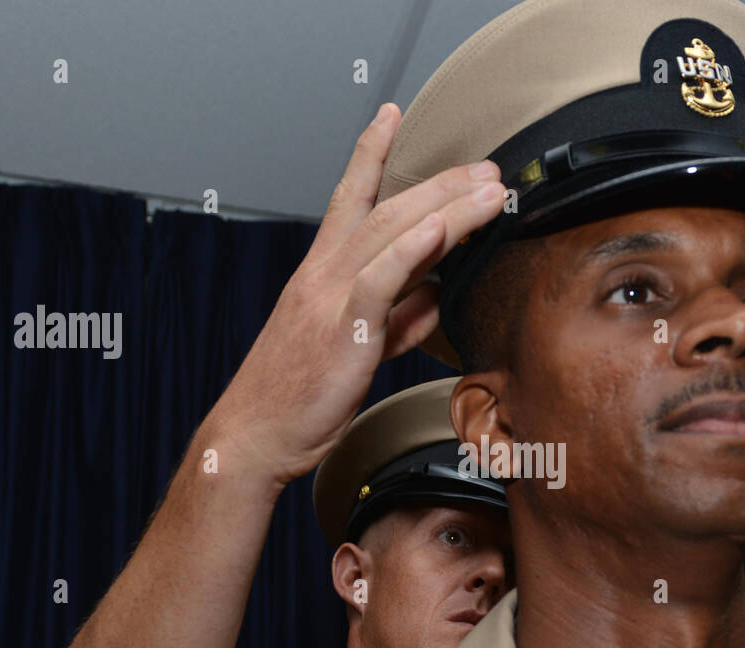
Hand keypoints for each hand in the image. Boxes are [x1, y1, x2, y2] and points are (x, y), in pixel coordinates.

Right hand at [208, 103, 508, 487]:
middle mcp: (324, 275)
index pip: (349, 199)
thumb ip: (398, 320)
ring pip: (391, 234)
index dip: (371, 154)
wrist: (254, 437)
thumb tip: (436, 297)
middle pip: (388, 209)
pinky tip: (442, 229)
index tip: (392, 114)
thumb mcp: (356, 349)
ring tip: (490, 192)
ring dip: (447, 207)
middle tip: (487, 169)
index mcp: (322, 274)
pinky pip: (380, 282)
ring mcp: (330, 298)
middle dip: (441, 183)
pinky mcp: (341, 331)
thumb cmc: (298, 398)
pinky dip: (412, 251)